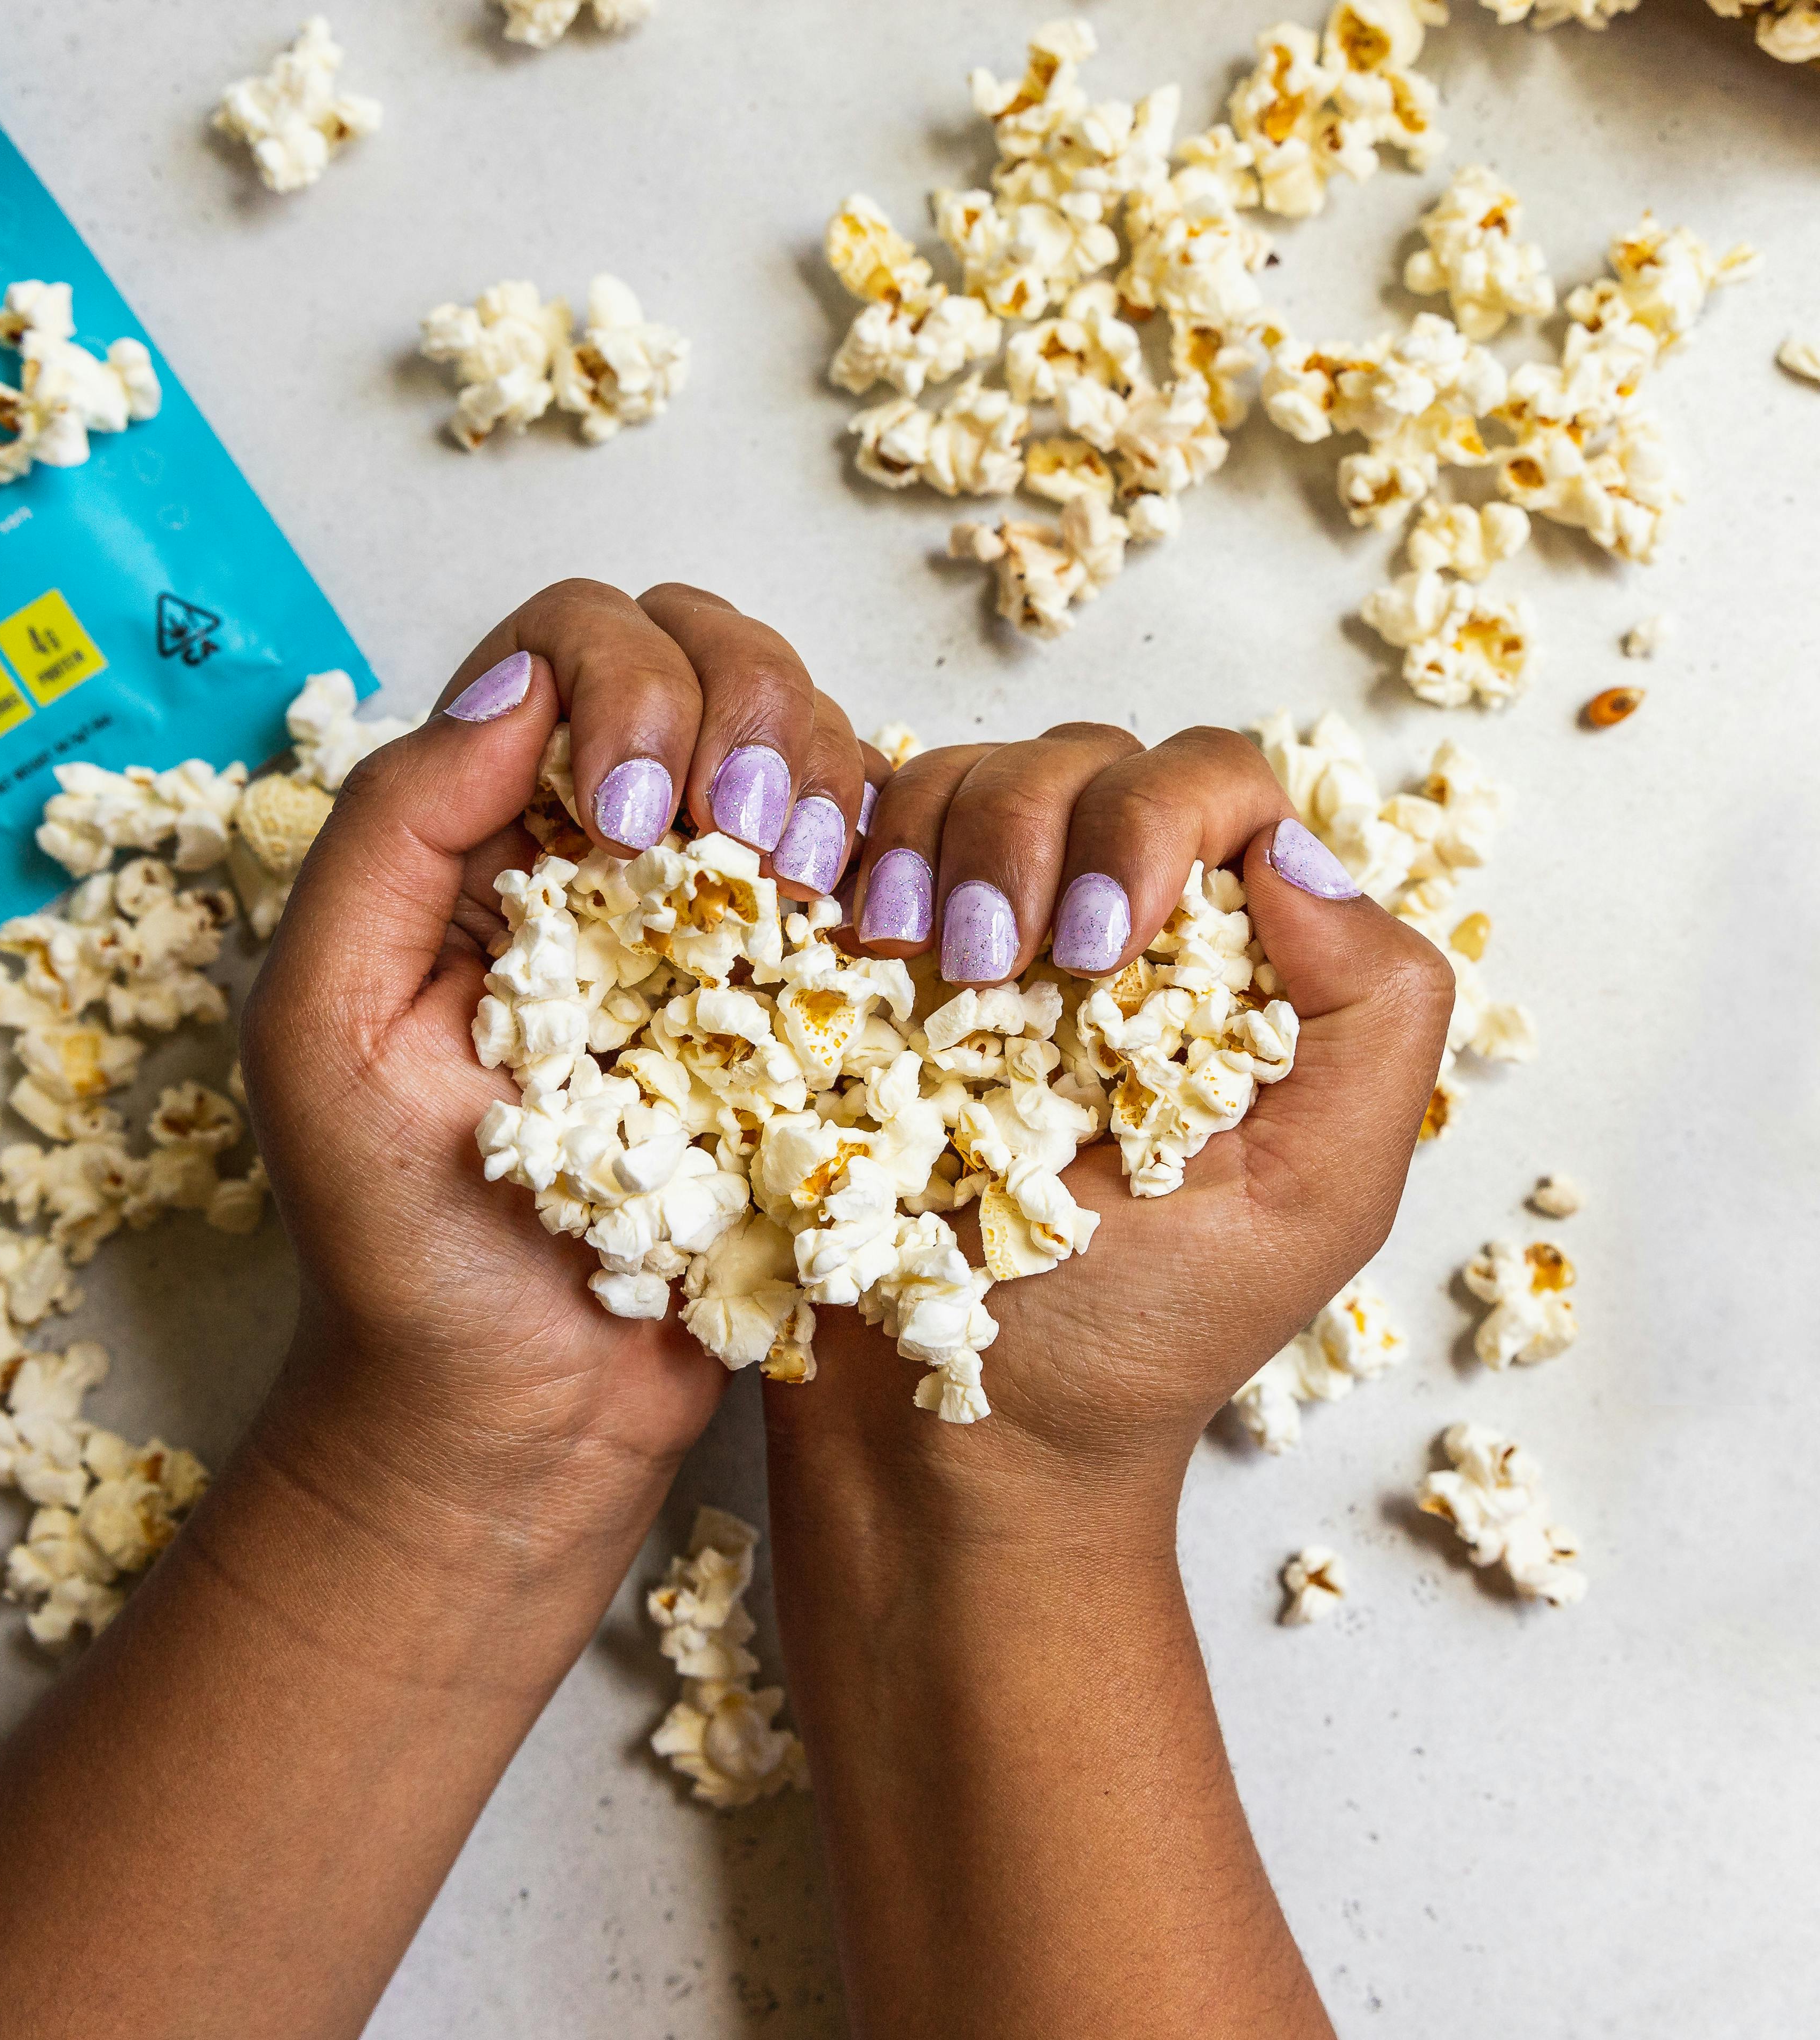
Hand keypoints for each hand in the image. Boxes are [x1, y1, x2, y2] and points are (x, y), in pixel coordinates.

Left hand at [240, 579, 873, 1553]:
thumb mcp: (325, 1025)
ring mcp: (721, 914)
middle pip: (705, 652)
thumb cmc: (406, 1240)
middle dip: (747, 704)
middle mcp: (608, 848)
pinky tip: (872, 925)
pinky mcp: (811, 992)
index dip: (628, 680)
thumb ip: (393, 831)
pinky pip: (877, 863)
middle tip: (748, 841)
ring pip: (809, 737)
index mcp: (487, 834)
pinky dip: (891, 856)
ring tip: (807, 890)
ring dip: (825, 774)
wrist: (526, 1407)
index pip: (569, 647)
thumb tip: (524, 689)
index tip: (643, 818)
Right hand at [769, 720, 1454, 1515]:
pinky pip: (856, 834)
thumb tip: (1293, 851)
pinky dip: (855, 854)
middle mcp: (1106, 930)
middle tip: (998, 970)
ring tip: (927, 971)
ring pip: (965, 775)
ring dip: (940, 846)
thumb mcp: (1316, 1197)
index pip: (1217, 789)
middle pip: (1086, 759)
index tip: (1102, 948)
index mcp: (1228, 967)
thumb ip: (1368, 1013)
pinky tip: (860, 940)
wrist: (950, 1440)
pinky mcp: (862, 963)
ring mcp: (977, 937)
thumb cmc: (1133, 1341)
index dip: (1158, 824)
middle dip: (1035, 833)